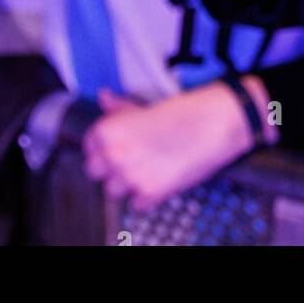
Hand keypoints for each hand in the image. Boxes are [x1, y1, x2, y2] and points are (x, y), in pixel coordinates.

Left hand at [83, 82, 259, 209]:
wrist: (215, 122)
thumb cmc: (183, 111)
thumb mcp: (147, 106)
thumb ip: (121, 110)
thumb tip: (104, 98)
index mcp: (109, 130)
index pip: (88, 147)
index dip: (103, 146)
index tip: (117, 144)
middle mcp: (114, 155)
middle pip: (95, 172)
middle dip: (110, 167)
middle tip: (130, 158)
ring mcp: (131, 177)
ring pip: (113, 191)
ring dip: (127, 183)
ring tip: (148, 168)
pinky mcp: (150, 194)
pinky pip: (137, 204)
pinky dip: (147, 196)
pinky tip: (160, 179)